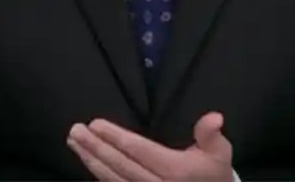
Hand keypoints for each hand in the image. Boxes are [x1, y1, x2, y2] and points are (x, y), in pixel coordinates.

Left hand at [67, 111, 233, 181]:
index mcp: (175, 170)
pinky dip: (99, 177)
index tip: (95, 124)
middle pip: (120, 165)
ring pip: (112, 179)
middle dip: (96, 147)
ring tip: (75, 144)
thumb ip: (210, 134)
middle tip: (76, 131)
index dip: (116, 137)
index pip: (139, 151)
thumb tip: (214, 117)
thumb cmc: (213, 173)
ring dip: (91, 161)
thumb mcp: (219, 152)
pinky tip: (88, 164)